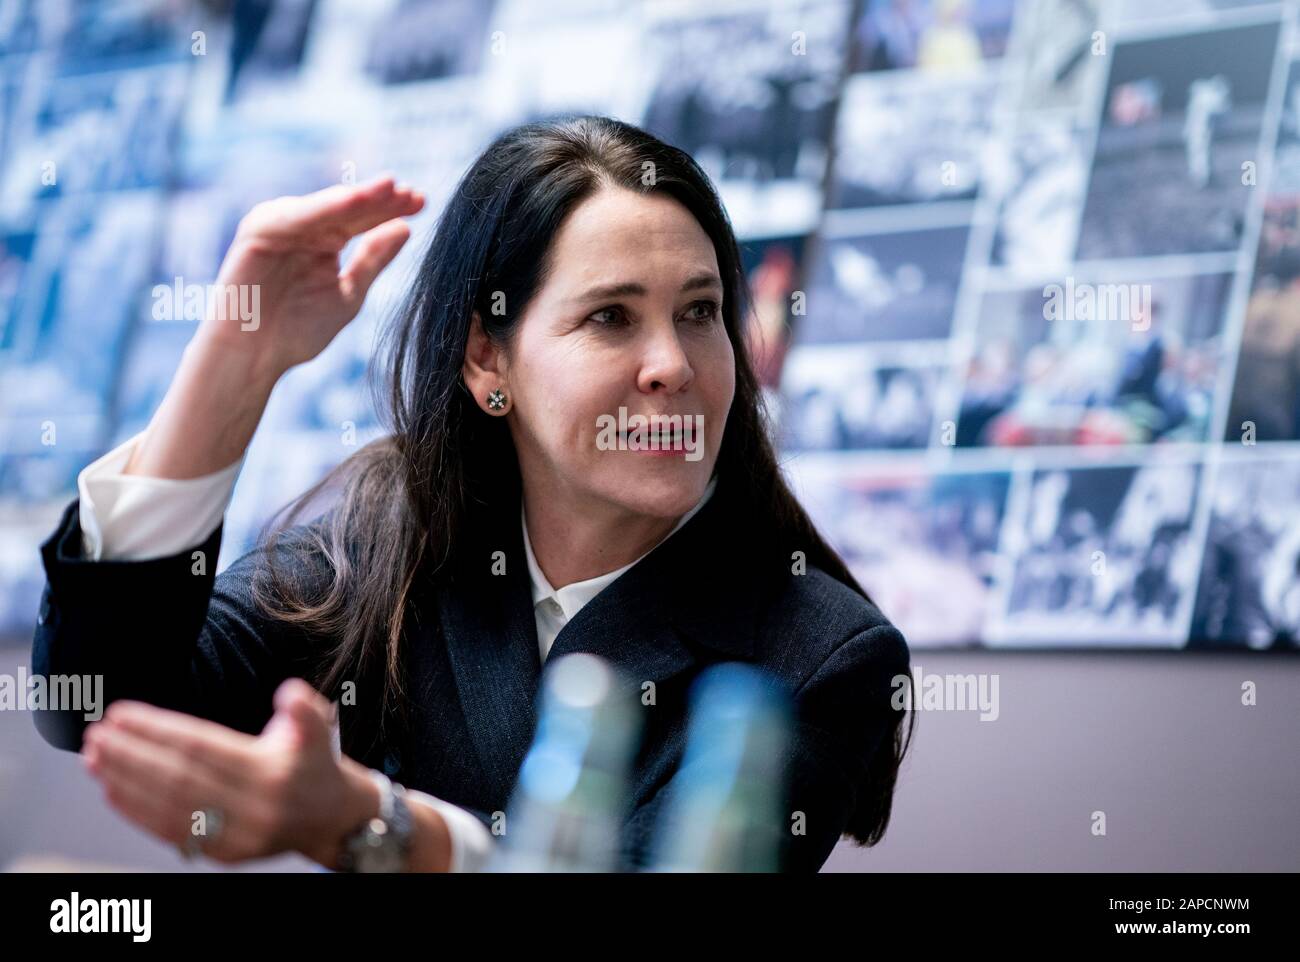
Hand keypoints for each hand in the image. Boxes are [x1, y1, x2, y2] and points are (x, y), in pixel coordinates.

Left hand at [80, 679, 379, 868]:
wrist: (333, 818)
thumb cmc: (316, 765)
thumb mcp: (319, 728)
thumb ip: (305, 709)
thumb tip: (289, 694)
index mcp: (271, 772)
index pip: (201, 747)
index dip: (157, 730)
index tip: (122, 714)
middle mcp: (252, 807)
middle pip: (177, 777)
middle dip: (130, 755)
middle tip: (97, 735)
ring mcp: (237, 835)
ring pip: (168, 806)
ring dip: (125, 782)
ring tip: (96, 759)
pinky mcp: (224, 854)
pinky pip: (172, 832)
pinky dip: (138, 813)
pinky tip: (113, 792)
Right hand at [196, 173, 424, 378]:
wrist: (252, 357)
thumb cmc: (295, 330)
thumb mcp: (348, 292)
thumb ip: (373, 260)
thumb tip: (405, 228)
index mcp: (323, 240)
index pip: (362, 219)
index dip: (390, 210)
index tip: (422, 202)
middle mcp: (302, 227)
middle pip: (348, 208)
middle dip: (381, 199)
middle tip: (414, 193)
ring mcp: (280, 226)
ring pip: (326, 207)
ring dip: (359, 196)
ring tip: (391, 187)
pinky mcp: (258, 231)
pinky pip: (297, 216)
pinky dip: (325, 207)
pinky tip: (354, 200)